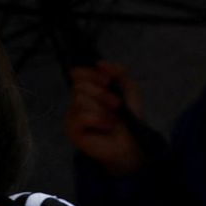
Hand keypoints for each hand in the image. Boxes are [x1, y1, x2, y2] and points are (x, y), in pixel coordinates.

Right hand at [65, 61, 144, 175]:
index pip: (78, 74)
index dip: (91, 74)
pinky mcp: (72, 130)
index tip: (108, 80)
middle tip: (116, 104)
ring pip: (79, 100)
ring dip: (102, 108)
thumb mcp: (129, 89)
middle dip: (101, 94)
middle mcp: (77, 101)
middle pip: (79, 86)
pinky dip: (98, 119)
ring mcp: (72, 116)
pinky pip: (81, 116)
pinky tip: (107, 126)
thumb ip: (119, 72)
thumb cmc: (128, 117)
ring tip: (113, 118)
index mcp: (88, 90)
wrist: (133, 141)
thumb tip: (101, 63)